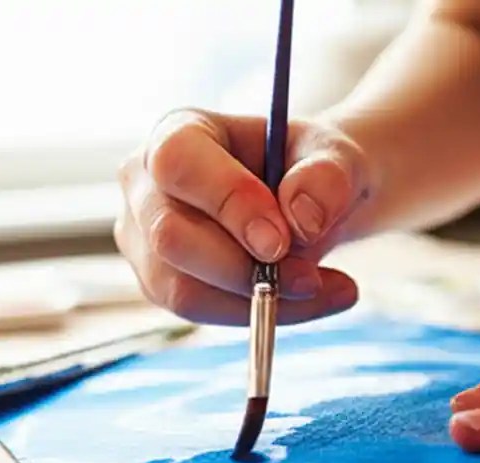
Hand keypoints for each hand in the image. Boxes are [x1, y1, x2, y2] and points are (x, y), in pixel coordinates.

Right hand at [114, 108, 376, 324]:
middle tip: (308, 277)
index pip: (178, 162)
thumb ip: (327, 176)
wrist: (308, 203)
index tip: (281, 239)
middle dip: (240, 267)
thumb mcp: (335, 156)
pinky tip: (308, 298)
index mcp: (177, 132)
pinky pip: (202, 313)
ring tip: (320, 286)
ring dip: (256, 299)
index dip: (227, 201)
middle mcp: (146, 185)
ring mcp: (145, 240)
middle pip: (169, 236)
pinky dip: (259, 313)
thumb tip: (303, 219)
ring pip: (182, 289)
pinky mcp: (161, 284)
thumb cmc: (310, 169)